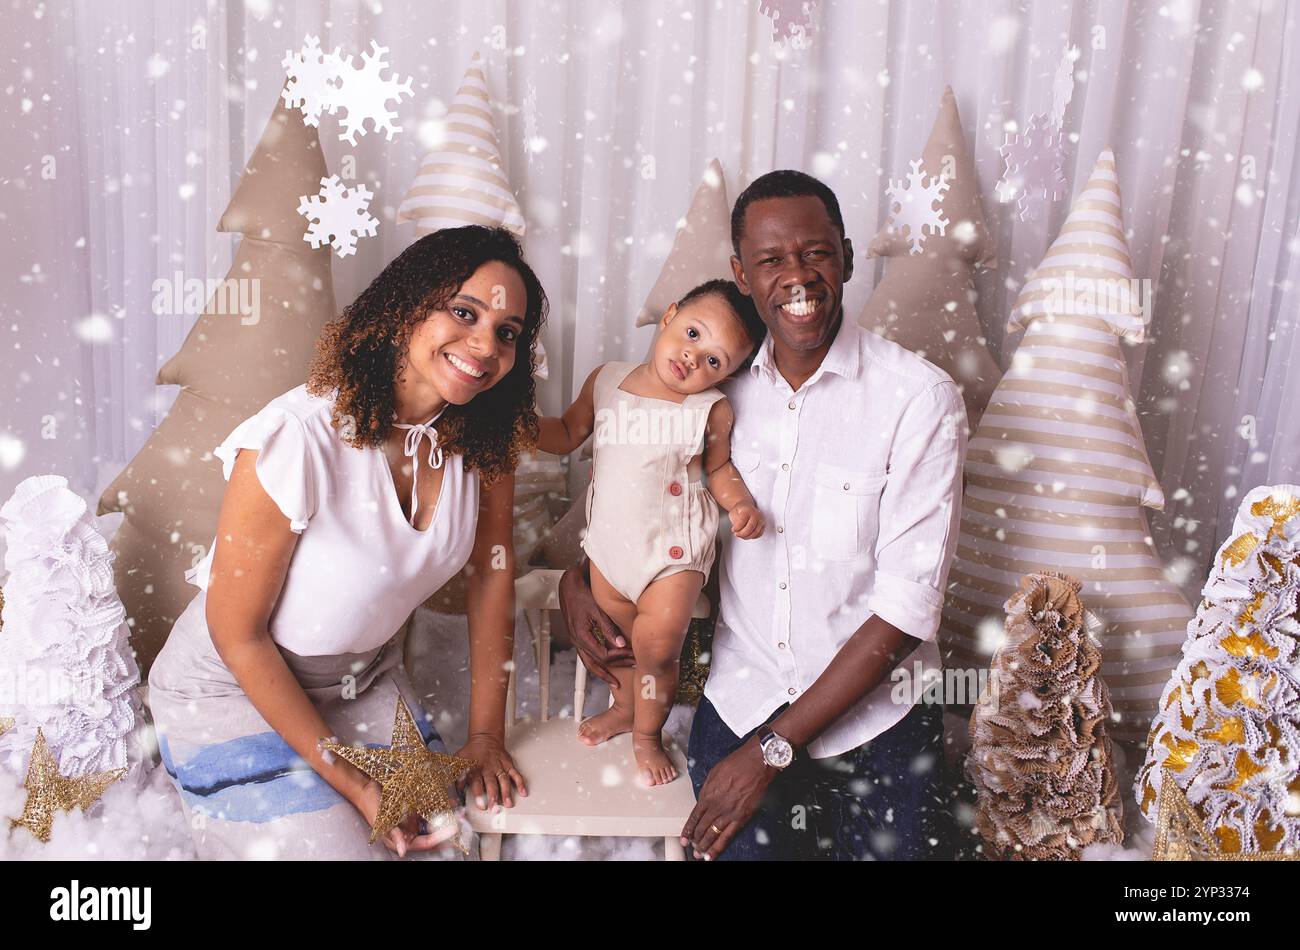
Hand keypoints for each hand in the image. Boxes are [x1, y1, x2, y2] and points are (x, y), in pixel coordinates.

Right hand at [352, 778, 461, 857]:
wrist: (366, 786)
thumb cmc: (371, 805)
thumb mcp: (382, 821)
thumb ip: (395, 835)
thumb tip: (403, 851)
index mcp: (401, 839)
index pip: (426, 842)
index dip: (441, 837)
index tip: (454, 828)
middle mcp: (409, 831)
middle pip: (433, 833)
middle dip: (447, 828)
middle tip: (461, 820)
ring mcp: (412, 820)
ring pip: (433, 821)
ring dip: (446, 817)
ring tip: (459, 811)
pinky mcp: (414, 809)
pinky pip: (430, 809)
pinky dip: (440, 806)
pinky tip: (450, 802)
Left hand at [456, 733, 527, 809]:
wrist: (485, 738)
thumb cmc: (471, 752)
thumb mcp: (459, 761)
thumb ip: (457, 776)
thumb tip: (457, 791)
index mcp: (475, 769)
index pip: (476, 784)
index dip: (479, 795)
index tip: (481, 806)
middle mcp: (488, 768)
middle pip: (491, 783)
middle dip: (493, 796)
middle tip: (495, 808)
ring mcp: (499, 766)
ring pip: (504, 780)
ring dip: (506, 792)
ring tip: (508, 804)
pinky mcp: (508, 764)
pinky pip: (515, 774)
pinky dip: (520, 783)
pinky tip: (523, 792)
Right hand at [558, 559, 633, 687]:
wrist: (569, 585)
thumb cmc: (581, 594)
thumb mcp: (597, 610)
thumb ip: (609, 628)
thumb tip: (621, 644)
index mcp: (581, 635)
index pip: (603, 655)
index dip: (619, 657)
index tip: (632, 654)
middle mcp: (577, 641)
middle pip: (596, 664)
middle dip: (613, 671)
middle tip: (628, 672)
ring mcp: (577, 640)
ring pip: (589, 663)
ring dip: (603, 672)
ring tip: (614, 680)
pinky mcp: (578, 637)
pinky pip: (587, 656)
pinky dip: (597, 663)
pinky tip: (605, 664)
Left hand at [680, 736, 776, 859]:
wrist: (756, 763)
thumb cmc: (736, 764)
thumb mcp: (714, 773)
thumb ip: (707, 789)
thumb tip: (703, 800)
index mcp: (707, 795)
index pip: (694, 817)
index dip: (688, 829)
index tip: (684, 837)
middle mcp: (716, 806)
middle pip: (701, 828)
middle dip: (695, 840)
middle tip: (691, 847)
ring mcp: (728, 813)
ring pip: (712, 835)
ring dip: (704, 846)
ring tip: (700, 854)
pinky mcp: (741, 817)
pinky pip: (727, 836)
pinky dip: (719, 847)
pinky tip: (713, 854)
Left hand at [729, 503, 764, 538]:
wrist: (746, 507)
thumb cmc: (739, 511)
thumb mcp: (732, 513)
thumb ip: (734, 521)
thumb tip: (736, 529)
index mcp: (747, 510)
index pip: (742, 521)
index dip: (737, 528)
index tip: (733, 529)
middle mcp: (756, 514)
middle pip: (750, 528)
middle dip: (742, 534)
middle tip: (736, 534)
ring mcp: (761, 520)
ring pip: (755, 533)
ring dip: (746, 536)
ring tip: (741, 534)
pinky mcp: (763, 525)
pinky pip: (759, 534)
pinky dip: (752, 537)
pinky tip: (747, 535)